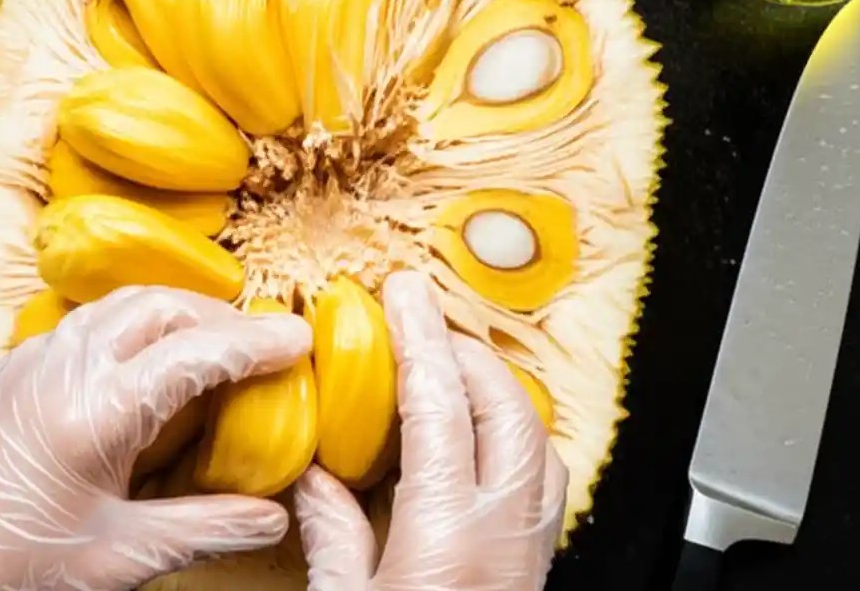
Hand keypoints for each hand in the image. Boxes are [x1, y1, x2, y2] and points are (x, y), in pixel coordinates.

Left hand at [0, 286, 310, 589]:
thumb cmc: (11, 565)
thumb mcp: (120, 558)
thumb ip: (205, 528)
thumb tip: (274, 516)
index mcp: (97, 412)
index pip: (197, 353)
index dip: (256, 343)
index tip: (298, 341)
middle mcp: (64, 368)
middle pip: (162, 306)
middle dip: (220, 316)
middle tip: (260, 343)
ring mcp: (32, 360)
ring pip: (121, 304)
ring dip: (176, 312)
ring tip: (213, 343)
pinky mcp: (10, 367)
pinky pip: (86, 322)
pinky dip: (133, 325)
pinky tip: (146, 362)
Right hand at [294, 272, 567, 590]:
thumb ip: (334, 534)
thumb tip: (315, 479)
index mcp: (449, 536)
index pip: (439, 405)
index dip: (418, 339)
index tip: (403, 294)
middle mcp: (504, 533)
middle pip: (505, 406)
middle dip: (464, 353)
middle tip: (422, 325)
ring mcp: (530, 548)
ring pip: (536, 437)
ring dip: (494, 391)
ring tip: (450, 371)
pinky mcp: (538, 565)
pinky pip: (544, 478)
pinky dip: (514, 437)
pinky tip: (480, 438)